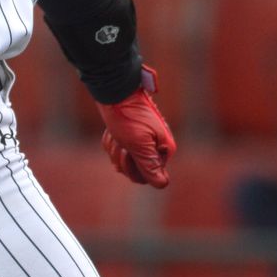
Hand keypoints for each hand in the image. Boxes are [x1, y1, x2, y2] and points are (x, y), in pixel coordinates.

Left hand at [97, 66, 175, 188]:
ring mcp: (145, 141)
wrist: (116, 92)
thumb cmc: (128, 117)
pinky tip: (112, 131)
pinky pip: (118, 150)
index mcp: (164, 150)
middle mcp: (157, 147)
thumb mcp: (138, 145)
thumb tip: (163, 184)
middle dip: (122, 158)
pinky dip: (112, 142)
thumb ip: (150, 166)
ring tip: (116, 133)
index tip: (128, 152)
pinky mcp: (132, 135)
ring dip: (115, 149)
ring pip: (124, 161)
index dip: (134, 169)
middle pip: (136, 171)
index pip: (150, 177)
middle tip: (120, 141)